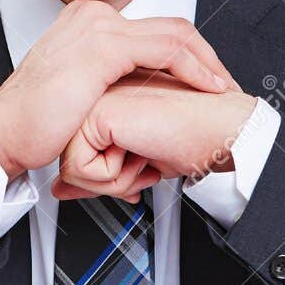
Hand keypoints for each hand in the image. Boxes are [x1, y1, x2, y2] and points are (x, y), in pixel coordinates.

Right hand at [0, 1, 236, 179]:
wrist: (4, 133)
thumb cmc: (35, 123)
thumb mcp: (82, 92)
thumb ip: (112, 82)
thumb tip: (140, 95)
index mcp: (89, 22)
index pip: (155, 28)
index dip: (190, 54)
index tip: (207, 81)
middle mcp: (95, 16)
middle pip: (171, 25)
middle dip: (206, 56)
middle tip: (223, 84)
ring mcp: (99, 27)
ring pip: (175, 34)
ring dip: (207, 63)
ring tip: (222, 88)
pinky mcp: (104, 46)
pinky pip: (167, 50)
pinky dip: (195, 69)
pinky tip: (207, 88)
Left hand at [53, 73, 256, 201]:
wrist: (224, 130)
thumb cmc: (194, 140)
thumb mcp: (134, 164)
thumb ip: (95, 175)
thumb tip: (59, 190)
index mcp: (105, 97)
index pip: (78, 155)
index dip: (111, 176)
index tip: (142, 162)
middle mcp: (96, 94)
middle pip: (71, 164)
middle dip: (111, 181)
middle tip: (145, 162)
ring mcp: (94, 99)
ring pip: (71, 170)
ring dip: (115, 181)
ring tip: (145, 157)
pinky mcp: (98, 112)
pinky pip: (79, 170)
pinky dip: (113, 178)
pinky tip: (141, 153)